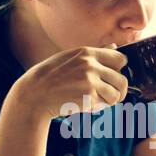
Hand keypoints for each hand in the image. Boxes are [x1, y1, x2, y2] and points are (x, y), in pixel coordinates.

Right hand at [11, 45, 128, 121]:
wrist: (34, 95)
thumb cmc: (50, 77)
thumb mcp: (69, 57)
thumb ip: (93, 54)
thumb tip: (114, 47)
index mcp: (87, 53)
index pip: (120, 59)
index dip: (118, 70)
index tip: (112, 77)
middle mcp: (91, 65)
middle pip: (122, 80)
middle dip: (117, 90)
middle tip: (107, 95)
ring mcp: (90, 82)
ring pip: (116, 95)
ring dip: (108, 100)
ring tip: (95, 100)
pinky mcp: (88, 98)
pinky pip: (103, 105)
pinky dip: (96, 107)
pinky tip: (83, 104)